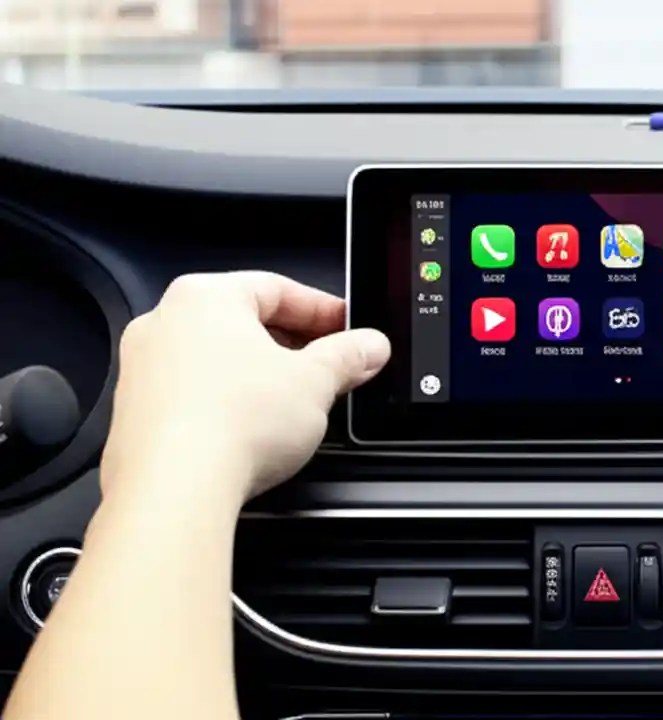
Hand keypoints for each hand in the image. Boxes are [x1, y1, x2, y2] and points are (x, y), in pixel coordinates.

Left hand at [100, 272, 389, 502]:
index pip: (278, 289)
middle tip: (331, 370)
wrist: (176, 488)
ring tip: (295, 405)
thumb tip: (368, 346)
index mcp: (205, 297)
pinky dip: (226, 405)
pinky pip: (193, 396)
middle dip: (294, 347)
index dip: (323, 311)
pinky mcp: (134, 414)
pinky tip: (253, 431)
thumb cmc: (232, 423)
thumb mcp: (316, 382)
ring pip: (217, 360)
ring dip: (260, 377)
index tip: (348, 331)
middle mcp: (164, 323)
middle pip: (245, 324)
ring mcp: (142, 370)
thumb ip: (348, 356)